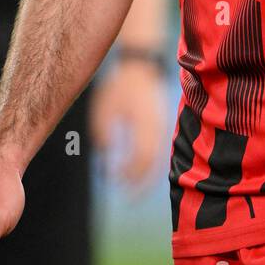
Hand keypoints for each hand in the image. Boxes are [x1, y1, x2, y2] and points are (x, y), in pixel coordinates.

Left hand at [90, 58, 168, 188]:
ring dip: (146, 175)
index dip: (128, 174)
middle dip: (140, 183)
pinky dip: (151, 163)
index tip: (114, 181)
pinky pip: (159, 151)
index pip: (139, 160)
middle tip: (128, 196)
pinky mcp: (162, 125)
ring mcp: (161, 127)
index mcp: (142, 126)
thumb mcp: (103, 110)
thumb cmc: (118, 88)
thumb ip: (102, 136)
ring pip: (158, 159)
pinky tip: (139, 169)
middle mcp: (156, 129)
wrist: (139, 67)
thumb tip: (104, 161)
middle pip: (151, 164)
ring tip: (133, 186)